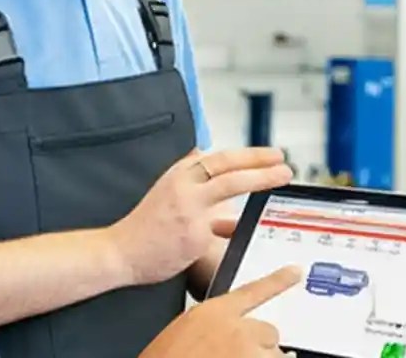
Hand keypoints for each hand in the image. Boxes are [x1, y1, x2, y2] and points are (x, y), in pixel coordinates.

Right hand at [108, 147, 292, 285]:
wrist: (120, 251)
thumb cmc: (144, 225)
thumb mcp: (165, 189)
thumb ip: (188, 174)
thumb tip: (203, 155)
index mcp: (179, 173)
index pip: (221, 158)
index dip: (250, 155)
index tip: (272, 154)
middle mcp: (185, 186)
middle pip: (229, 169)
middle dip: (261, 165)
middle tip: (285, 165)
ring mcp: (190, 210)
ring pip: (230, 188)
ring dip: (260, 180)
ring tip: (281, 177)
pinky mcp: (193, 236)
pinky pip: (221, 231)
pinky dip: (234, 230)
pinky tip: (246, 229)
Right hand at [139, 265, 300, 357]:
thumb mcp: (186, 330)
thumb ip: (214, 324)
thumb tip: (235, 331)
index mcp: (215, 312)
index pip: (255, 290)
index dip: (279, 280)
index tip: (295, 272)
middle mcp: (236, 327)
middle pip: (269, 331)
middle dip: (259, 347)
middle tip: (235, 356)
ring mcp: (247, 350)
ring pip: (275, 355)